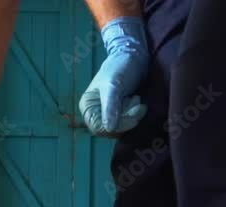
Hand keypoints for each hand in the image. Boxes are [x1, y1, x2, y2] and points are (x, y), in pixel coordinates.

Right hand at [79, 16, 150, 135]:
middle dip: (127, 119)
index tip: (135, 114)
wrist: (133, 56)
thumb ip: (110, 107)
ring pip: (120, 128)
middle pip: (110, 130)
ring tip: (136, 99)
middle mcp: (95, 113)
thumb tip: (108, 129)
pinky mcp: (119, 112)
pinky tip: (137, 101)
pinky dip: (135, 114)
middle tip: (137, 102)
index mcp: (87, 107)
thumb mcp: (113, 86)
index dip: (118, 126)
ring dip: (132, 116)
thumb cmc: (120, 67)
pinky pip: (126, 123)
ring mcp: (107, 113)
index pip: (99, 128)